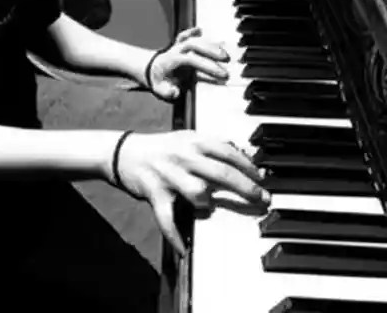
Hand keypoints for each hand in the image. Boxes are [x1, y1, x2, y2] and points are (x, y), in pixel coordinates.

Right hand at [116, 130, 269, 254]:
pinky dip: (175, 235)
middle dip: (246, 188)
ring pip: (197, 193)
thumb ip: (214, 146)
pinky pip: (166, 218)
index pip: (228, 152)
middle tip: (262, 199)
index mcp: (194, 141)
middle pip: (221, 173)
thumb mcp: (189, 138)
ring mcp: (168, 176)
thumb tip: (245, 156)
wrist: (125, 152)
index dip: (248, 166)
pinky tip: (183, 248)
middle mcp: (183, 156)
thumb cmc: (164, 148)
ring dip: (209, 203)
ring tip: (213, 208)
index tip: (262, 179)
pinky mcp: (154, 193)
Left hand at [147, 27, 230, 100]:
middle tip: (226, 59)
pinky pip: (184, 35)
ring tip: (224, 51)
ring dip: (209, 43)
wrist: (150, 71)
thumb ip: (167, 92)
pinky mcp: (178, 44)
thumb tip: (175, 92)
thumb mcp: (160, 91)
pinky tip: (199, 29)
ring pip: (194, 39)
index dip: (208, 66)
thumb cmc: (159, 81)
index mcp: (174, 60)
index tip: (222, 74)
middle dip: (211, 50)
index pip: (193, 60)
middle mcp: (176, 50)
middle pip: (195, 45)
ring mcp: (177, 45)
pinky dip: (191, 31)